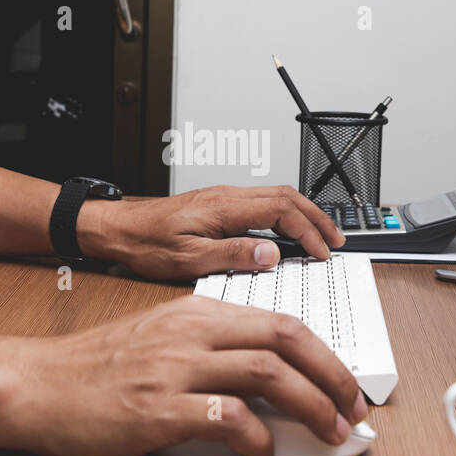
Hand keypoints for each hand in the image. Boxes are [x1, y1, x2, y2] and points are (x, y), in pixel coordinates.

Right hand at [0, 295, 367, 455]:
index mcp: (196, 312)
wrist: (33, 385)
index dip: (324, 353)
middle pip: (287, 340)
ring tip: (327, 434)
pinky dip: (258, 442)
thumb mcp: (159, 337)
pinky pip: (229, 419)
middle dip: (333, 376)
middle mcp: (190, 333)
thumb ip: (211, 348)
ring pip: (268, 375)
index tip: (344, 382)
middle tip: (353, 409)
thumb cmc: (93, 368)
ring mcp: (174, 370)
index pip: (280, 321)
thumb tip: (270, 379)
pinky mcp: (157, 410)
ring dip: (311, 407)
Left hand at [78, 184, 344, 279]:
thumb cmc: (145, 244)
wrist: (118, 229)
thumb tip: (271, 255)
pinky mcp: (219, 205)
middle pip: (287, 195)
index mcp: (223, 208)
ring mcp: (224, 198)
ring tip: (322, 236)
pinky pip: (263, 203)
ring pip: (277, 196)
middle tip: (337, 240)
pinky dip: (286, 215)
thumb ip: (232, 256)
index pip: (281, 211)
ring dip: (304, 214)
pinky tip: (289, 232)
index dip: (308, 231)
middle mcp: (227, 196)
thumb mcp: (187, 260)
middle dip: (317, 217)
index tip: (322, 252)